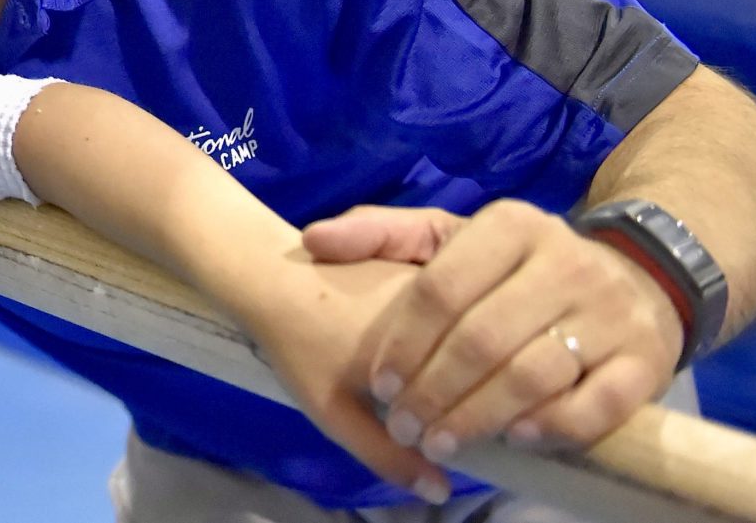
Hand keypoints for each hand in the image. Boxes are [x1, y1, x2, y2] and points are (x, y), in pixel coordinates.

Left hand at [241, 256, 457, 503]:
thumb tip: (441, 490)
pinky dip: (456, 332)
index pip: (481, 395)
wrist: (270, 274)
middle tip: (410, 400)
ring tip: (412, 375)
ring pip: (478, 330)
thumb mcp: (334, 412)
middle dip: (466, 394)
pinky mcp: (431, 265)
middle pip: (486, 361)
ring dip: (467, 363)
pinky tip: (419, 346)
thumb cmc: (298, 346)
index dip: (463, 423)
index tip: (423, 429)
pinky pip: (464, 307)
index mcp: (430, 341)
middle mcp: (447, 302)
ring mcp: (441, 279)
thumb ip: (388, 454)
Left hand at [306, 201, 681, 460]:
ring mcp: (610, 311)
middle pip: (483, 337)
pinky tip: (510, 439)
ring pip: (533, 373)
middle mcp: (565, 261)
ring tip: (440, 441)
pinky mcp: (645, 361)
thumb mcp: (452, 237)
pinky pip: (593, 405)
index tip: (379, 383)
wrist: (634, 279)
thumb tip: (314, 239)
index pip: (442, 287)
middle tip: (403, 425)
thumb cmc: (516, 267)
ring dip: (478, 416)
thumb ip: (381, 233)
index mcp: (511, 225)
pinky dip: (547, 427)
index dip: (404, 341)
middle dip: (433, 389)